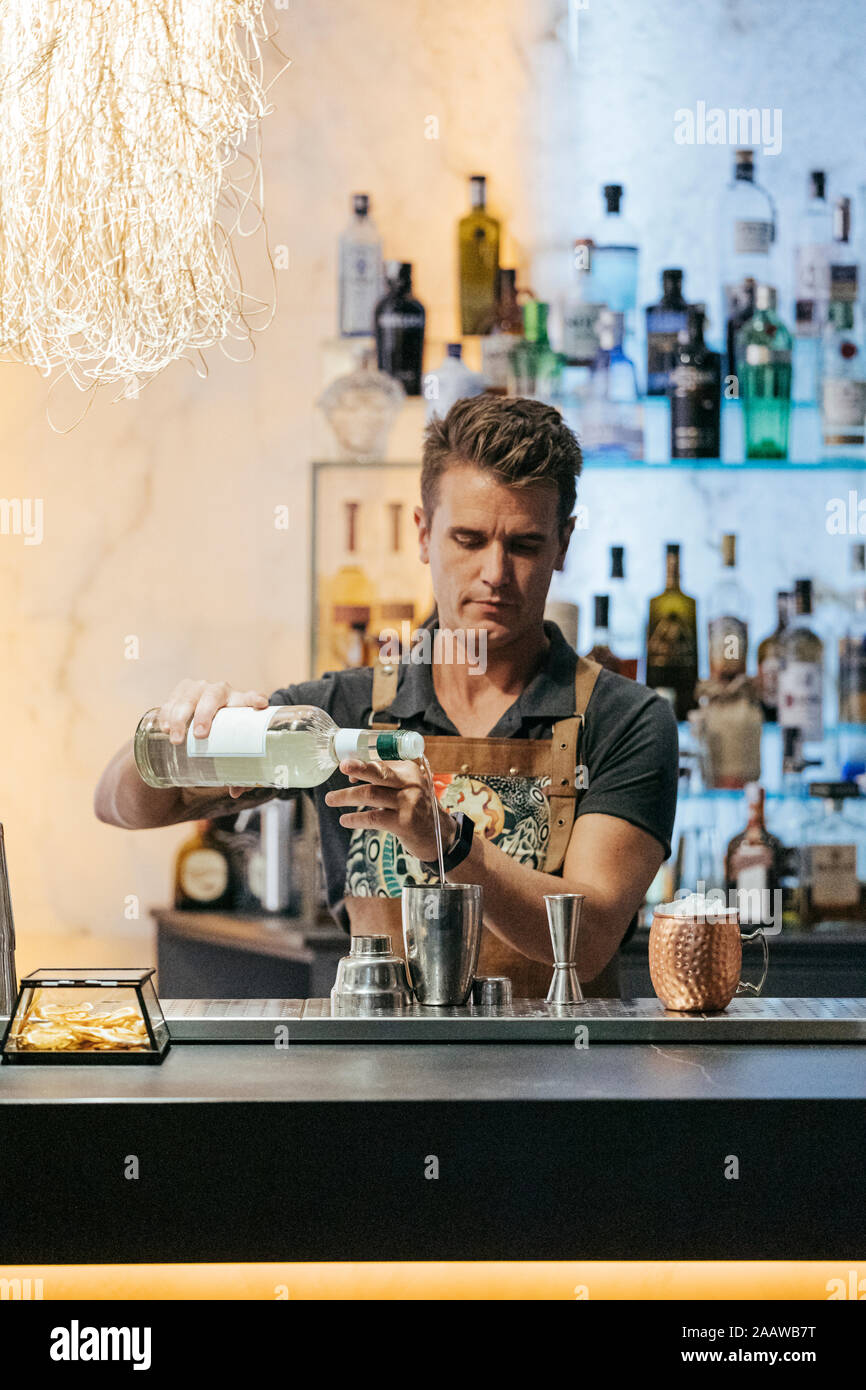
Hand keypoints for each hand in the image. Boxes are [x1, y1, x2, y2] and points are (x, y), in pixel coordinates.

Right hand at [157, 678, 269, 797]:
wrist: (205, 719)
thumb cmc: (225, 734)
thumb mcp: (233, 748)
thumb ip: (239, 770)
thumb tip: (235, 791)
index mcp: (240, 702)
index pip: (250, 696)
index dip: (255, 698)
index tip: (260, 704)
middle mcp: (221, 691)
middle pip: (213, 694)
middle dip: (204, 714)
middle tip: (199, 735)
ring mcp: (199, 689)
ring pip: (189, 696)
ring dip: (180, 717)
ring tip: (176, 739)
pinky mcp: (180, 693)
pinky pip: (171, 700)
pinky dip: (166, 713)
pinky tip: (164, 727)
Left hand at [324, 758, 457, 862]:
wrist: (440, 836)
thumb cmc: (417, 809)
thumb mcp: (408, 788)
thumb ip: (385, 779)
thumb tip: (353, 776)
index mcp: (410, 771)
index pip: (383, 760)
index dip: (362, 763)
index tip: (346, 767)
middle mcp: (411, 784)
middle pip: (379, 772)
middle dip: (359, 768)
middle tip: (342, 766)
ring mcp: (408, 803)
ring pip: (371, 794)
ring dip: (346, 796)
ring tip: (330, 799)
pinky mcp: (404, 823)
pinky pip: (373, 818)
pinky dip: (356, 819)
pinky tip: (345, 820)